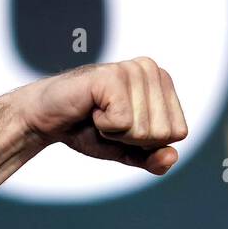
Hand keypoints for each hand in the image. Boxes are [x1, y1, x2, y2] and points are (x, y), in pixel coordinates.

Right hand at [11, 56, 188, 175]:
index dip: (149, 142)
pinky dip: (105, 127)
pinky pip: (124, 123)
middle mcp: (151, 69)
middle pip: (163, 133)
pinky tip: (92, 110)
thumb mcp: (130, 151)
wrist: (48, 120)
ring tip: (99, 114)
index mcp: (163, 83)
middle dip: (133, 139)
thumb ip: (154, 159)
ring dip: (116, 133)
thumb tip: (172, 156)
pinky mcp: (112, 76)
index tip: (125, 127)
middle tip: (109, 121)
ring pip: (144, 130)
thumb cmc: (90, 130)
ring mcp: (133, 69)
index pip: (178, 133)